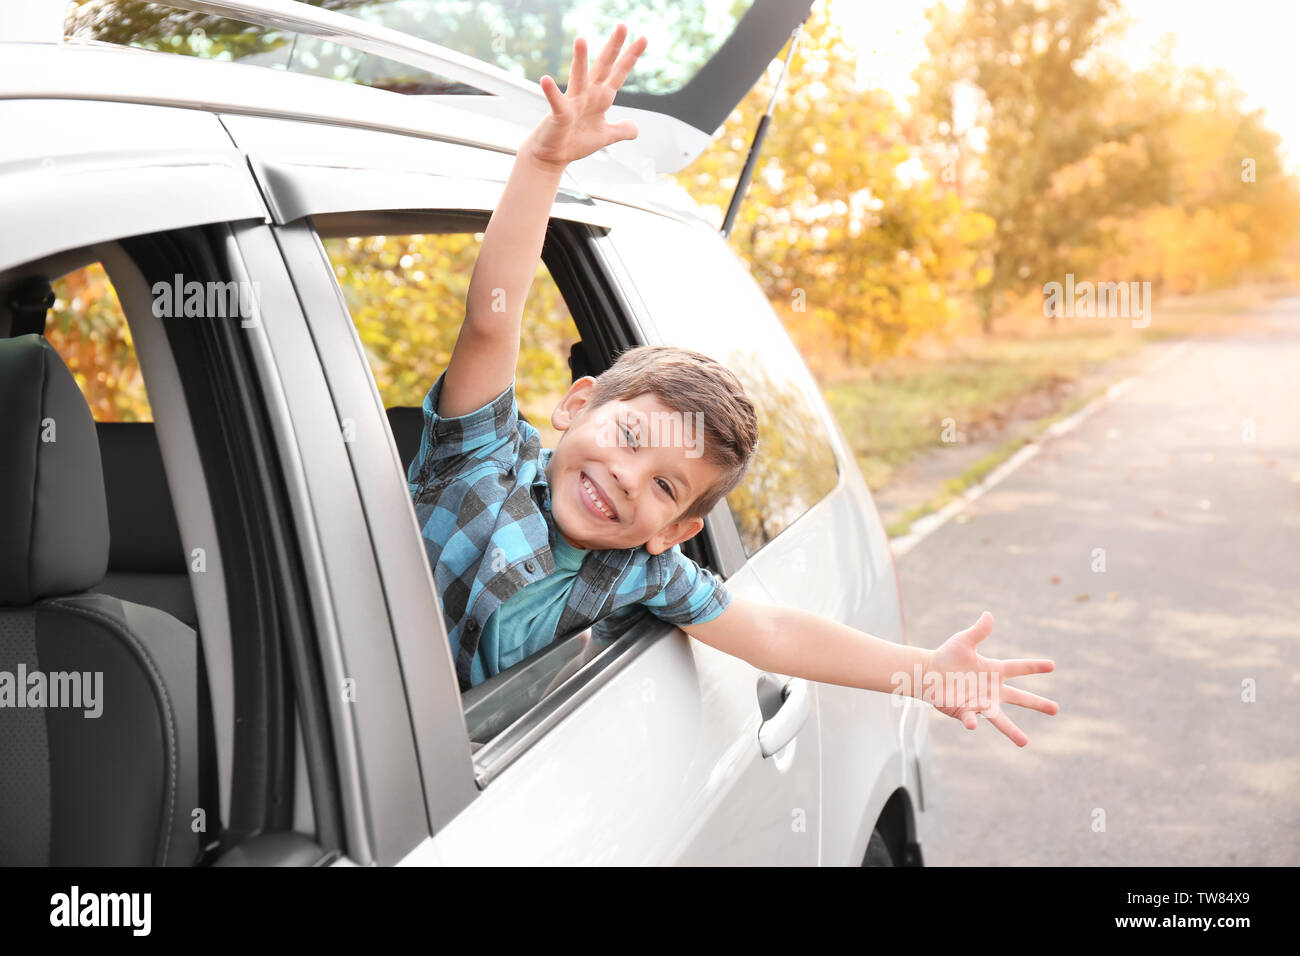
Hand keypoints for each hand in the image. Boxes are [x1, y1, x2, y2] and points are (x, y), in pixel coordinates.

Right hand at [525, 24, 646, 170]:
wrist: (552, 155)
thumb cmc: (574, 142)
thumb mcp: (605, 136)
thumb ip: (621, 130)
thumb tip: (635, 128)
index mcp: (600, 98)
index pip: (618, 74)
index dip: (631, 58)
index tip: (642, 39)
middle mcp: (588, 95)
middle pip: (603, 67)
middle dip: (613, 48)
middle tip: (623, 26)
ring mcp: (573, 102)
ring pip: (579, 77)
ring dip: (580, 60)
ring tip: (581, 40)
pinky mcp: (559, 115)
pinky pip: (556, 101)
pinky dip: (551, 92)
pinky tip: (545, 80)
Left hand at [923, 611, 1057, 746]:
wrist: (927, 673)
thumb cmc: (947, 657)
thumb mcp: (963, 642)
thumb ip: (978, 632)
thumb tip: (988, 615)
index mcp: (994, 671)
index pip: (1018, 668)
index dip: (1034, 666)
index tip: (1052, 665)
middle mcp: (991, 690)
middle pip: (1019, 698)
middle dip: (1037, 704)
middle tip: (1055, 709)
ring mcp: (980, 702)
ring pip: (999, 719)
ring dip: (1012, 730)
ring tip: (1025, 743)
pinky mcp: (965, 711)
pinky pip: (971, 718)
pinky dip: (972, 720)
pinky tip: (973, 724)